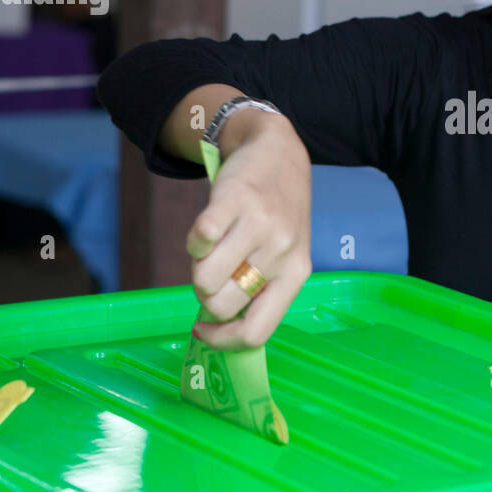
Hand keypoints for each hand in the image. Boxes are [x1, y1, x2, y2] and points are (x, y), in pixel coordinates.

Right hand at [185, 115, 311, 349]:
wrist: (278, 152)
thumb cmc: (278, 213)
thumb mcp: (285, 253)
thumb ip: (260, 288)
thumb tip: (216, 326)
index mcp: (297, 274)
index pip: (257, 331)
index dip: (222, 340)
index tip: (202, 330)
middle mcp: (283, 252)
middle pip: (221, 306)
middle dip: (206, 295)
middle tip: (215, 271)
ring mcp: (261, 225)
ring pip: (204, 278)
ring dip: (198, 266)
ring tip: (213, 248)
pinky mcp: (235, 199)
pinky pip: (198, 239)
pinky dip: (194, 238)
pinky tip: (209, 228)